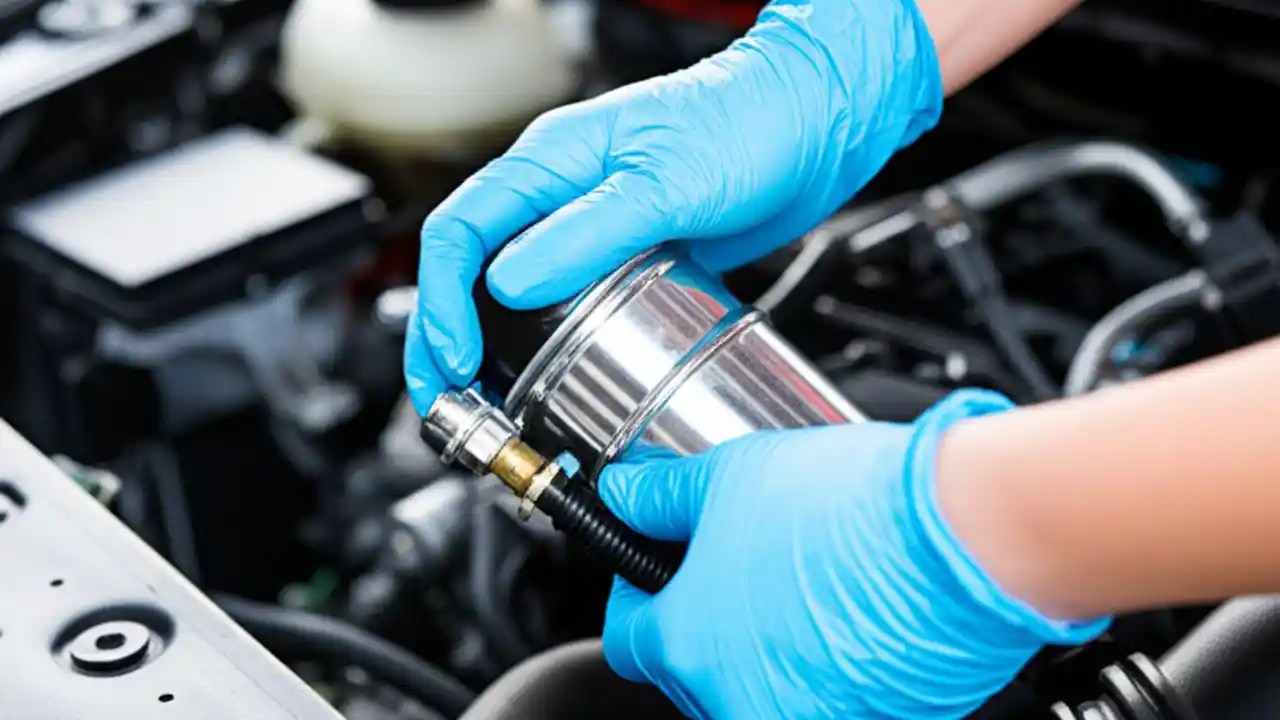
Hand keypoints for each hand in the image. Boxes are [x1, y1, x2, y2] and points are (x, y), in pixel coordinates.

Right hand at [404, 0, 943, 412]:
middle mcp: (562, 194)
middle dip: (450, 337)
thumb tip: (509, 285)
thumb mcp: (664, 182)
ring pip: (519, 292)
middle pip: (476, 270)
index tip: (454, 358)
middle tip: (448, 401)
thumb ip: (585, 234)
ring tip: (490, 404)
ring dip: (496, 348)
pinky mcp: (630, 255)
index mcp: (551, 162)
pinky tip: (555, 375)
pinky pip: (574, 302)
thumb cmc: (749, 120)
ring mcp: (594, 226)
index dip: (444, 301)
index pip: (460, 231)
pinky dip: (551, 343)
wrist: (817, 120)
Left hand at [597, 391, 1108, 718]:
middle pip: (691, 667)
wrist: (963, 537)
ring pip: (759, 683)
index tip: (655, 563)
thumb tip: (626, 490)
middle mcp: (738, 703)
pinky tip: (844, 604)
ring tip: (800, 576)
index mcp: (688, 649)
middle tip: (737, 558)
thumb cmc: (852, 509)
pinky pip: (823, 693)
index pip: (627, 636)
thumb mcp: (729, 476)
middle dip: (705, 614)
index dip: (637, 590)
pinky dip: (823, 659)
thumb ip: (661, 495)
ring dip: (765, 640)